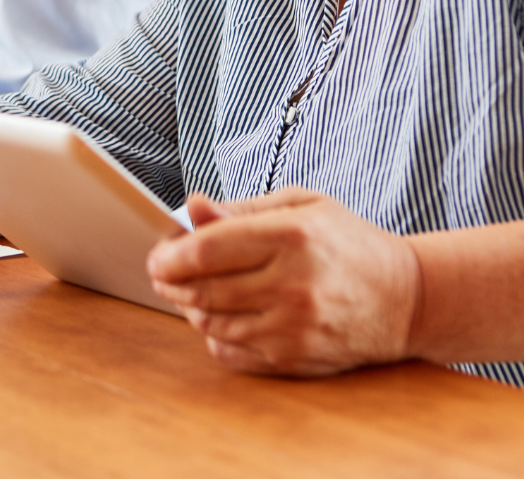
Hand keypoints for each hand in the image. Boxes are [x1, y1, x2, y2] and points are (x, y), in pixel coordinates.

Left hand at [147, 187, 420, 376]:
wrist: (408, 298)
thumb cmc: (347, 242)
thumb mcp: (299, 206)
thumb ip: (240, 208)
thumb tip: (191, 207)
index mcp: (291, 237)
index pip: (207, 251)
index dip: (170, 254)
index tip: (157, 255)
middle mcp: (292, 285)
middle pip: (202, 289)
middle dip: (170, 281)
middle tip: (162, 273)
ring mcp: (295, 328)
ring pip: (212, 322)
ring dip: (190, 306)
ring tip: (192, 289)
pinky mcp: (296, 359)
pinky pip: (231, 352)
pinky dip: (215, 334)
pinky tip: (221, 315)